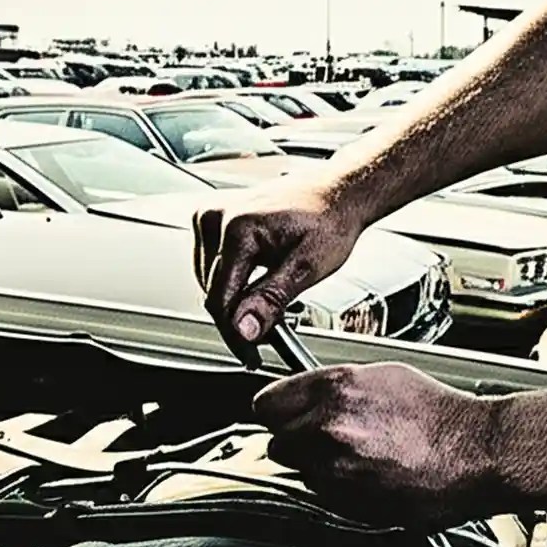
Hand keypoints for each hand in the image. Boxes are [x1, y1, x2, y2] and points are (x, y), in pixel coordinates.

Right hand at [193, 184, 362, 368]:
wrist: (336, 193)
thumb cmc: (329, 219)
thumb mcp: (306, 266)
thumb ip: (271, 299)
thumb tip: (244, 328)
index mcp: (237, 227)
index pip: (220, 299)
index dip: (236, 334)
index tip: (250, 354)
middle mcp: (216, 217)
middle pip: (213, 292)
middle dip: (240, 317)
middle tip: (271, 331)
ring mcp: (211, 216)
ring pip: (210, 281)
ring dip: (235, 299)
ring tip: (269, 302)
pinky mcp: (212, 218)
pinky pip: (211, 264)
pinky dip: (233, 280)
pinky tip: (256, 283)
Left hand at [254, 362, 506, 528]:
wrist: (476, 453)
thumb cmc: (441, 415)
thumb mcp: (383, 376)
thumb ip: (335, 385)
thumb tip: (306, 393)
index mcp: (334, 389)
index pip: (266, 404)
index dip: (277, 409)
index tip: (282, 413)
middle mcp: (328, 429)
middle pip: (276, 441)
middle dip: (295, 439)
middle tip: (324, 436)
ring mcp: (336, 470)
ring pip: (298, 471)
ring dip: (316, 465)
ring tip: (355, 455)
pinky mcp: (347, 503)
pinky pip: (321, 495)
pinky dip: (336, 488)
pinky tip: (367, 474)